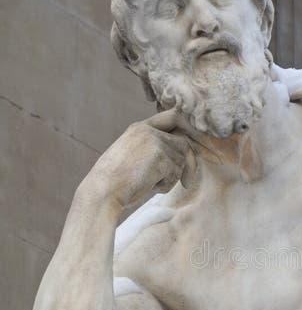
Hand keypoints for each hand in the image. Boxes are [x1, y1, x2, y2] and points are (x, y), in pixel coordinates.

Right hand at [83, 109, 197, 209]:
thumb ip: (154, 150)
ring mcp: (156, 142)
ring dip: (170, 178)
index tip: (190, 150)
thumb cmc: (115, 181)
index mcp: (139, 128)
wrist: (103, 191)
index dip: (186, 130)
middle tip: (187, 182)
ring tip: (148, 183)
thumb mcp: (133, 156)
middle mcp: (149, 131)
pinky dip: (165, 186)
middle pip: (183, 143)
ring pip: (180, 161)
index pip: (172, 117)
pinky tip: (147, 187)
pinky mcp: (161, 157)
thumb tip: (182, 158)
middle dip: (189, 162)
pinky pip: (175, 174)